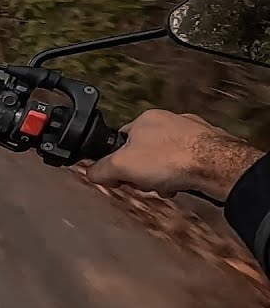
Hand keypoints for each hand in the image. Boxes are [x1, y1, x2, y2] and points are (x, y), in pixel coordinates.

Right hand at [86, 109, 262, 200]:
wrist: (217, 165)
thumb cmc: (171, 159)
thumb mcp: (121, 167)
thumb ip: (100, 170)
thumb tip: (90, 174)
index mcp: (144, 119)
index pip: (119, 141)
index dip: (116, 163)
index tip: (121, 179)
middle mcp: (168, 120)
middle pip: (142, 152)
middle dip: (142, 173)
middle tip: (146, 184)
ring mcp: (190, 131)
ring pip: (165, 159)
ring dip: (162, 177)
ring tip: (167, 187)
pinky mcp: (208, 144)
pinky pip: (186, 163)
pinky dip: (181, 176)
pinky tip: (182, 185)